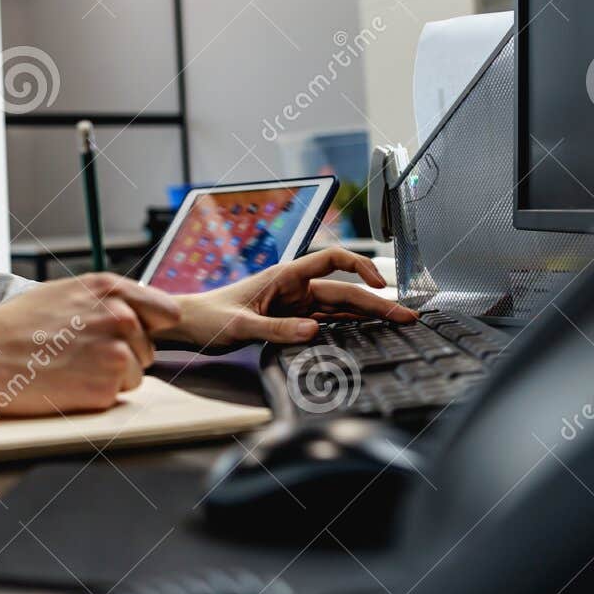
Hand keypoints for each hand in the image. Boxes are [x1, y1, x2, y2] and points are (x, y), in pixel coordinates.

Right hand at [0, 273, 180, 416]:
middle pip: (148, 347)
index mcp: (109, 288)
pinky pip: (116, 396)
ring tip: (70, 369)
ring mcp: (116, 351)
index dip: (150, 327)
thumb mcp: (64, 293)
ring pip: (135, 374)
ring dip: (110, 377)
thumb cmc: (14, 326)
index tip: (133, 337)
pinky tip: (66, 384)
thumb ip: (105, 300)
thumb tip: (134, 314)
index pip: (166, 311)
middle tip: (80, 356)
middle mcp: (120, 316)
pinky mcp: (107, 386)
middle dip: (124, 354)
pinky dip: (95, 396)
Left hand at [161, 248, 416, 352]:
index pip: (331, 260)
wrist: (186, 325)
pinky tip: (367, 332)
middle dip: (376, 301)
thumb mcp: (239, 326)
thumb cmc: (206, 318)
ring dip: (367, 314)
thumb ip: (276, 329)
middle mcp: (293, 287)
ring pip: (338, 306)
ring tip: (398, 324)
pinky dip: (347, 325)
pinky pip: (325, 319)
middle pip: (343, 290)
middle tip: (407, 317)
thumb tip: (313, 330)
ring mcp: (293, 303)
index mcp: (284, 276)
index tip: (378, 284)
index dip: (359, 267)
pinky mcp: (288, 319)